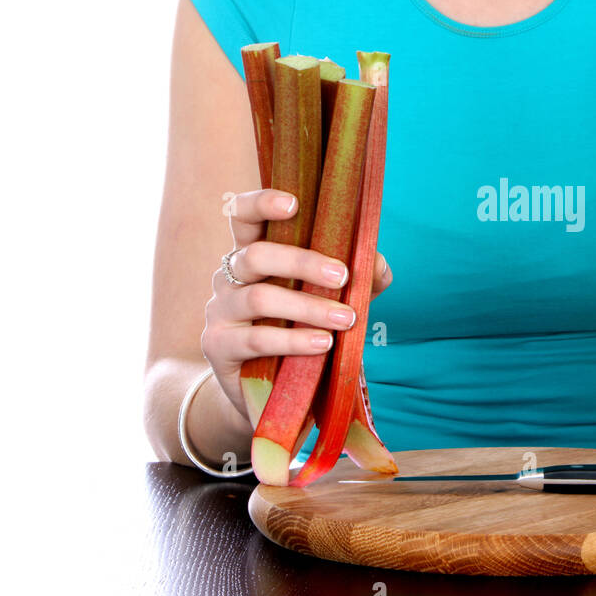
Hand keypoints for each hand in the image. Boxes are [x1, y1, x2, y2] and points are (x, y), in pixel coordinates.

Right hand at [200, 188, 392, 418]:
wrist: (272, 392)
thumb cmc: (304, 332)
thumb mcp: (337, 301)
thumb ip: (361, 279)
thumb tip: (377, 263)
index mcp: (253, 253)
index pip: (243, 216)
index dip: (261, 203)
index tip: (294, 203)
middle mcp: (229, 276)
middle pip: (256, 255)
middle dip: (303, 262)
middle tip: (343, 276)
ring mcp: (218, 310)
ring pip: (260, 298)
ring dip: (308, 307)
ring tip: (346, 319)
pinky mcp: (217, 346)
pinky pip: (256, 338)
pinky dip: (293, 340)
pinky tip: (323, 343)